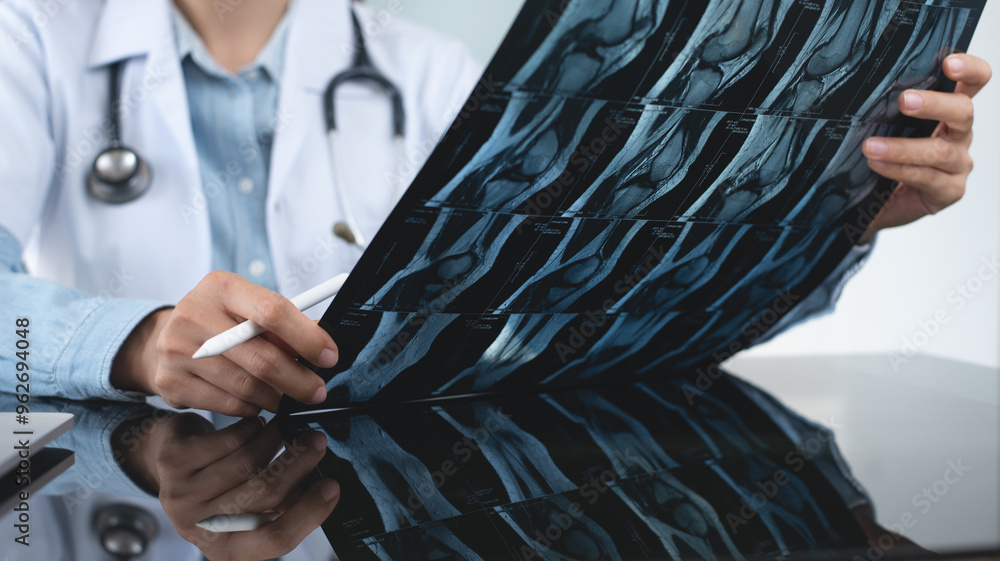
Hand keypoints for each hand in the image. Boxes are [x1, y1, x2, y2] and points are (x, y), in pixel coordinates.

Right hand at [112, 271, 337, 415]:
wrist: (165, 339)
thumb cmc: (222, 322)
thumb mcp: (248, 308)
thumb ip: (283, 324)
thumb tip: (323, 350)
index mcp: (222, 287)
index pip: (273, 311)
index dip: (307, 338)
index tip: (330, 357)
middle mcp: (194, 313)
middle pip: (262, 358)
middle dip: (299, 380)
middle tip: (317, 391)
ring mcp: (177, 349)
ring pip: (247, 387)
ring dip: (277, 398)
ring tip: (287, 397)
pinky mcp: (170, 381)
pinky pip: (228, 405)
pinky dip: (252, 407)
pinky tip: (258, 401)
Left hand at [118, 413, 339, 560]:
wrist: (170, 463)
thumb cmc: (221, 487)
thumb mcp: (251, 508)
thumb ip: (283, 504)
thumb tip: (321, 488)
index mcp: (227, 549)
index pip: (275, 539)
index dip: (309, 513)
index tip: (332, 487)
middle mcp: (201, 528)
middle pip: (264, 494)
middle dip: (298, 462)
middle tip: (318, 441)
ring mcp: (182, 497)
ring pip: (248, 461)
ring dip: (276, 438)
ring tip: (287, 427)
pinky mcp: (174, 463)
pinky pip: (227, 439)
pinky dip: (250, 427)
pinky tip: (255, 424)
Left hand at [859, 53, 991, 244]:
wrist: (879, 202)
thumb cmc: (885, 159)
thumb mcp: (885, 128)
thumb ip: (885, 109)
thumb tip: (856, 88)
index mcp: (949, 111)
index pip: (973, 82)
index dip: (968, 69)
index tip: (948, 62)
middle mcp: (959, 134)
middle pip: (963, 111)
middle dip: (934, 104)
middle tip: (905, 100)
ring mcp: (957, 163)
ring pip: (939, 151)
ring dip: (902, 147)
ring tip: (870, 146)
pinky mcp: (949, 190)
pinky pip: (926, 177)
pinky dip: (899, 170)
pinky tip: (877, 165)